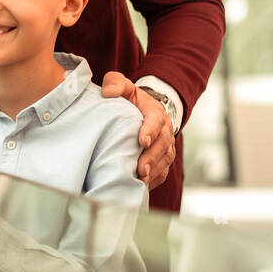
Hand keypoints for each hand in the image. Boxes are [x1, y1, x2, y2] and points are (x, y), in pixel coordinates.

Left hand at [101, 71, 173, 188]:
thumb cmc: (130, 99)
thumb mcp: (123, 86)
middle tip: (142, 169)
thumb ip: (115, 83)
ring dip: (155, 171)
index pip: (156, 121)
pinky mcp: (162, 159)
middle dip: (152, 157)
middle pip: (162, 145)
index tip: (142, 140)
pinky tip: (142, 187)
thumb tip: (107, 92)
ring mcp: (165, 146)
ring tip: (141, 181)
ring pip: (165, 160)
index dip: (150, 131)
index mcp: (155, 112)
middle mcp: (164, 130)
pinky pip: (163, 171)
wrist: (143, 110)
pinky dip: (155, 180)